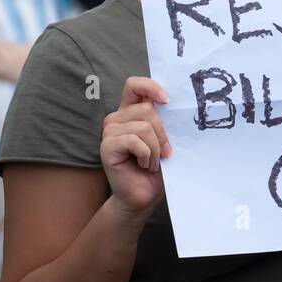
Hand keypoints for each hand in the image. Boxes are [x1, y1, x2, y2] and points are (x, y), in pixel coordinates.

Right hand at [100, 76, 171, 219]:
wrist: (143, 196)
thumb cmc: (155, 168)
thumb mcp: (164, 140)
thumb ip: (164, 121)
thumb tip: (174, 104)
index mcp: (130, 112)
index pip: (134, 85)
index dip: (151, 87)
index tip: (167, 101)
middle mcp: (117, 118)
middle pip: (147, 110)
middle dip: (162, 134)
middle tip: (164, 153)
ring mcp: (109, 132)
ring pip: (144, 127)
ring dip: (155, 149)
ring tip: (151, 162)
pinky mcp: (106, 146)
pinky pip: (135, 141)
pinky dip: (146, 155)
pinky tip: (143, 165)